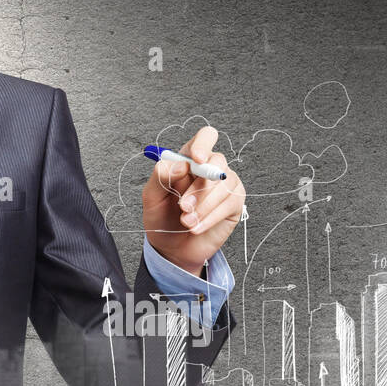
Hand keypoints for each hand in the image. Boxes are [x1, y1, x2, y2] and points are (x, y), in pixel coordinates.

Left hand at [142, 126, 245, 275]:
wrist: (172, 249)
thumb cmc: (162, 218)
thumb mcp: (152, 197)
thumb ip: (161, 175)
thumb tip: (182, 164)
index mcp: (190, 159)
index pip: (205, 137)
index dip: (204, 144)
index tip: (196, 159)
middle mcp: (210, 168)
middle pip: (216, 162)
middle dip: (199, 188)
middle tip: (183, 207)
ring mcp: (225, 184)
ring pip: (223, 184)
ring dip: (203, 207)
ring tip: (186, 222)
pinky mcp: (234, 203)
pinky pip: (229, 203)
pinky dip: (210, 217)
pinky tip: (197, 227)